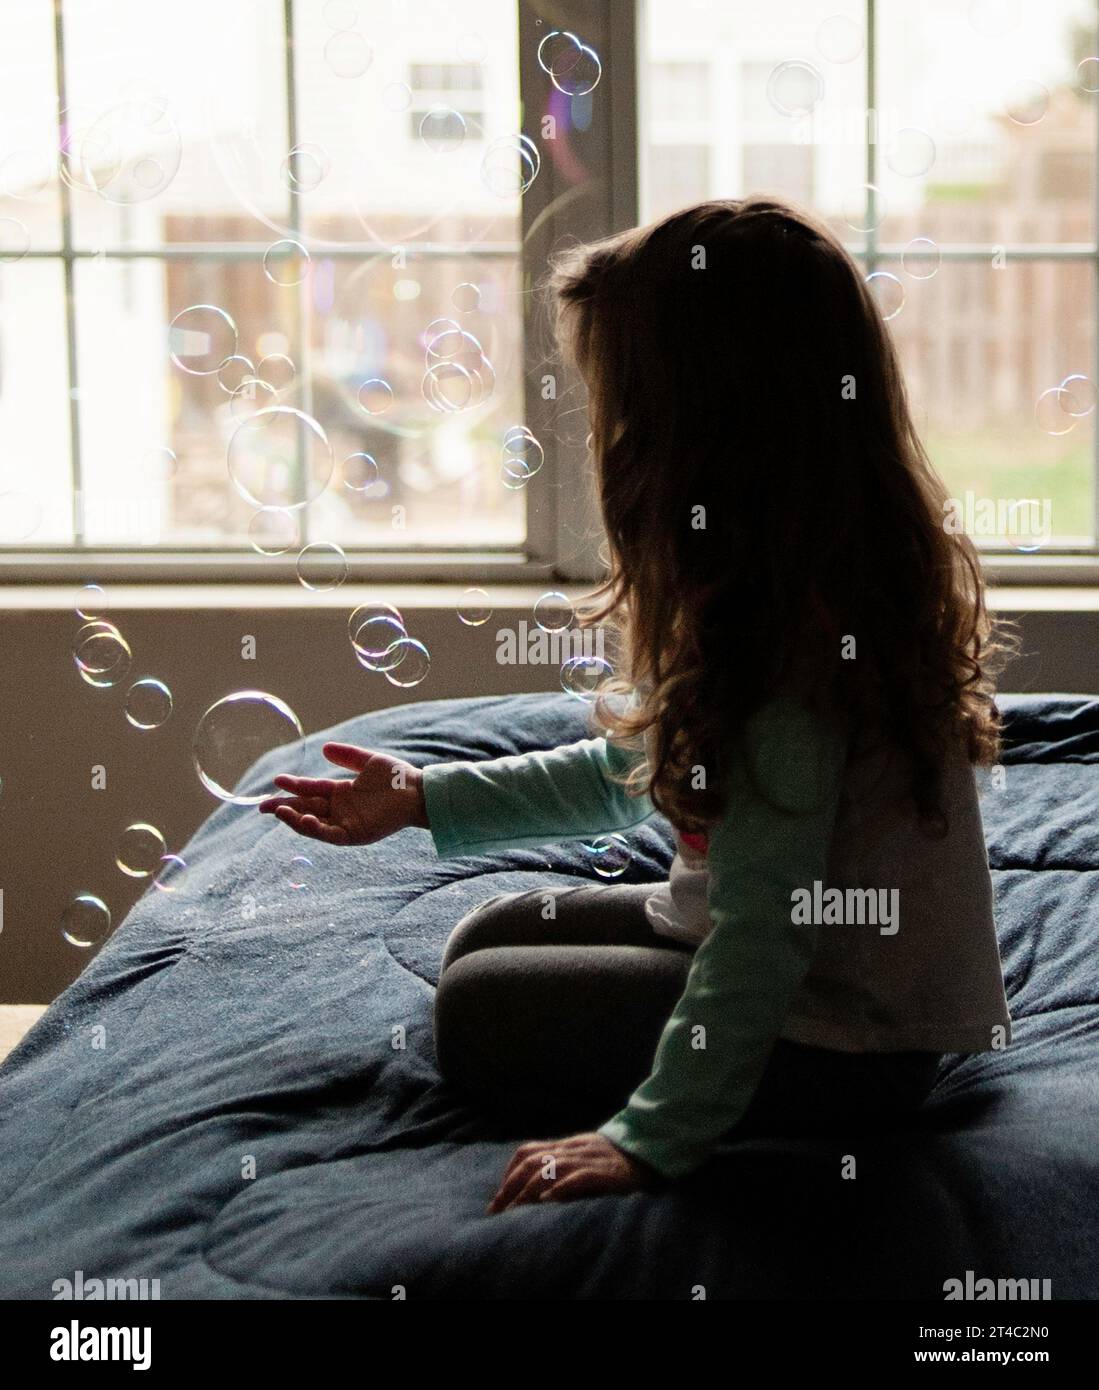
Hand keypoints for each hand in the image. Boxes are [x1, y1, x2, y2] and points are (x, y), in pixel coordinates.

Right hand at [257, 743, 427, 845]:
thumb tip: (324, 749)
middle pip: (305, 809)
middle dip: (284, 808)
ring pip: (313, 824)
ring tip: (279, 812)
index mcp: (341, 793)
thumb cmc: (397, 777)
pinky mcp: (355, 834)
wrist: (418, 791)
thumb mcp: (368, 762)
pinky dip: (315, 829)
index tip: (276, 781)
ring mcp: (346, 823)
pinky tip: (303, 819)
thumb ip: (347, 756)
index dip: (293, 787)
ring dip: (294, 820)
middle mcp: (340, 810)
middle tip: (262, 807)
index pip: (311, 791)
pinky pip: (329, 834)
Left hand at [488, 1133, 655, 1212]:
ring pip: (549, 1168)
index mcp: (567, 1145)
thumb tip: (537, 1188)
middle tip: (498, 1210)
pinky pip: (579, 1177)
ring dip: (528, 1191)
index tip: (498, 1198)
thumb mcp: (585, 1155)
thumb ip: (564, 1164)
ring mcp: (588, 1160)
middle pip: (531, 1161)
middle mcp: (573, 1150)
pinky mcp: (605, 1173)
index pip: (528, 1151)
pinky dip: (562, 1187)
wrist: (650, 1150)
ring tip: (516, 1210)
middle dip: (510, 1186)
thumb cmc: (615, 1160)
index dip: (509, 1173)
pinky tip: (549, 1200)